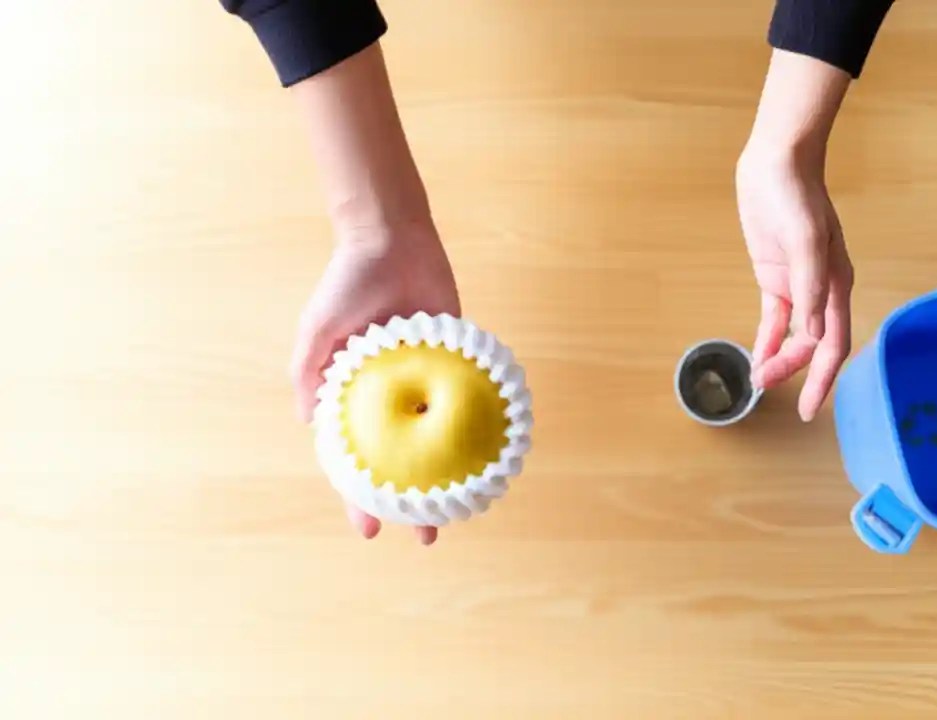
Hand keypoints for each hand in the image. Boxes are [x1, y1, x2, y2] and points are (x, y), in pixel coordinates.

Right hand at [287, 42, 452, 544]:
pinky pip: (471, 399)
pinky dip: (482, 427)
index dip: (362, 498)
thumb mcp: (318, 331)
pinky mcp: (459, 359)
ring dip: (453, 476)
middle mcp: (395, 397)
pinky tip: (495, 458)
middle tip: (430, 537)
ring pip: (442, 440)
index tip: (371, 532)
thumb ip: (310, 373)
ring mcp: (428, 382)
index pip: (359, 463)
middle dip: (416, 503)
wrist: (393, 238)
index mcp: (357, 398)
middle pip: (406, 462)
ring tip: (468, 510)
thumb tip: (309, 425)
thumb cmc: (347, 283)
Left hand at [737, 147, 852, 421]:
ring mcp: (798, 284)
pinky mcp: (776, 276)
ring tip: (759, 379)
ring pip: (793, 336)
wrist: (778, 163)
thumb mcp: (805, 240)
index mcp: (837, 284)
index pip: (833, 344)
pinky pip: (775, 318)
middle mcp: (821, 290)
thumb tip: (812, 335)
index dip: (824, 379)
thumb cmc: (797, 197)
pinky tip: (756, 355)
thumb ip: (810, 288)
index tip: (808, 408)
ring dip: (779, 358)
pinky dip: (767, 338)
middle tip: (767, 390)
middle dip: (795, 372)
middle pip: (813, 346)